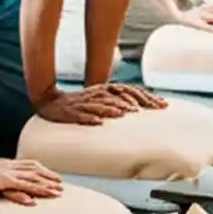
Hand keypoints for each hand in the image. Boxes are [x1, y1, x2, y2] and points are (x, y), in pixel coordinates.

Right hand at [0, 157, 62, 205]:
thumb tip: (5, 185)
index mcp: (4, 165)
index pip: (29, 165)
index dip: (43, 171)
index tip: (54, 178)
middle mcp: (6, 166)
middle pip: (33, 170)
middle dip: (48, 177)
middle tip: (61, 185)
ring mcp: (3, 173)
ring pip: (29, 178)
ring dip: (44, 185)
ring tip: (56, 193)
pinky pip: (18, 186)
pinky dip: (29, 191)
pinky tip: (37, 198)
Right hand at [35, 84, 165, 125]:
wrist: (50, 104)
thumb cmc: (81, 104)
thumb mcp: (102, 101)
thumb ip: (120, 103)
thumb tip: (142, 108)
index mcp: (107, 90)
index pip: (131, 90)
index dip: (147, 97)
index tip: (162, 105)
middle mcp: (97, 93)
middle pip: (118, 95)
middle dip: (132, 102)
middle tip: (143, 111)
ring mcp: (84, 102)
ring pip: (100, 103)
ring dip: (111, 108)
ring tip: (122, 113)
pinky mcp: (70, 112)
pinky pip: (80, 115)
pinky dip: (89, 118)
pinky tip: (97, 123)